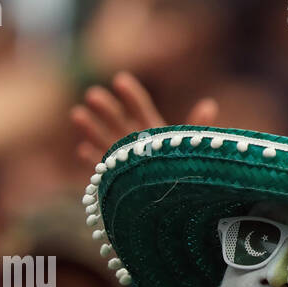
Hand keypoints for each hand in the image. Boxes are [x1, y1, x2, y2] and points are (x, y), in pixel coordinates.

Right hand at [70, 71, 218, 165]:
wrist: (176, 205)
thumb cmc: (184, 170)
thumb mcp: (190, 146)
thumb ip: (197, 125)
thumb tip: (210, 104)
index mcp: (152, 131)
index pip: (140, 108)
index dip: (131, 95)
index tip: (120, 80)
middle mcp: (134, 142)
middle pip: (117, 121)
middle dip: (105, 108)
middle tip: (93, 95)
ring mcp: (122, 159)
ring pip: (103, 140)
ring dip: (90, 128)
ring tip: (77, 114)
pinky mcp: (113, 178)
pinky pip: (101, 169)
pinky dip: (93, 161)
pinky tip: (83, 150)